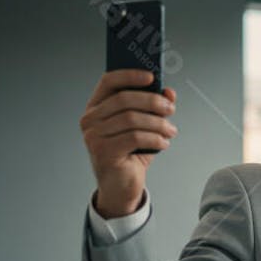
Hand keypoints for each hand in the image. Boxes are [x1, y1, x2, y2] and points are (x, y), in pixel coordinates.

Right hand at [79, 69, 177, 217]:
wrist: (122, 185)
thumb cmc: (131, 152)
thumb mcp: (144, 126)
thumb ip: (154, 107)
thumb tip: (169, 92)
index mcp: (96, 107)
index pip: (108, 81)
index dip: (130, 75)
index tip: (152, 76)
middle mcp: (90, 120)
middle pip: (124, 99)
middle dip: (152, 102)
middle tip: (171, 109)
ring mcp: (93, 136)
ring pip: (132, 119)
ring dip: (157, 123)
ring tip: (171, 130)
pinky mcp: (103, 152)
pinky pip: (134, 137)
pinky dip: (155, 138)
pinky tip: (164, 143)